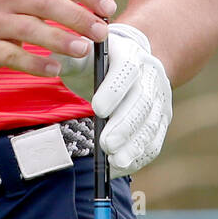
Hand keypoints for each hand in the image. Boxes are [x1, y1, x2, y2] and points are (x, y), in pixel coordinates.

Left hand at [45, 21, 172, 176]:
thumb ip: (70, 59)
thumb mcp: (81, 54)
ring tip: (115, 161)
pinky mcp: (162, 117)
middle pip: (142, 101)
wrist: (125, 61)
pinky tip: (121, 166)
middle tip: (105, 144)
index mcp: (130, 52)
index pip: (127, 69)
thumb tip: (55, 64)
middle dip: (124, 125)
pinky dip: (140, 156)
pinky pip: (155, 139)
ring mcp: (160, 96)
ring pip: (151, 123)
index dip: (114, 90)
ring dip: (134, 145)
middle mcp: (150, 73)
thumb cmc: (95, 60)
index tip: (97, 109)